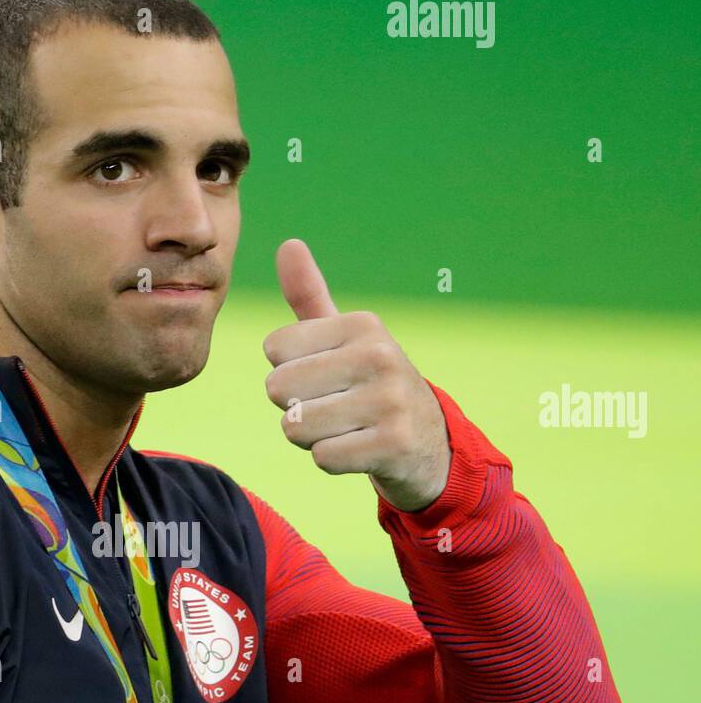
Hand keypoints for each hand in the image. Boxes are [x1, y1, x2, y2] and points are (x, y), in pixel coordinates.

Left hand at [262, 239, 451, 511]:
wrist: (427, 441)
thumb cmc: (369, 384)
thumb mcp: (345, 338)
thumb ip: (309, 297)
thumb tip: (288, 244)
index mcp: (362, 324)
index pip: (275, 349)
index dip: (287, 370)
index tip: (322, 375)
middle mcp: (379, 355)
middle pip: (279, 389)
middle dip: (293, 407)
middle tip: (331, 406)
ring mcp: (390, 400)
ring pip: (296, 427)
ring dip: (309, 437)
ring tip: (343, 427)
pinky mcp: (394, 443)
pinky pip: (323, 457)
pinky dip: (331, 459)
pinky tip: (358, 448)